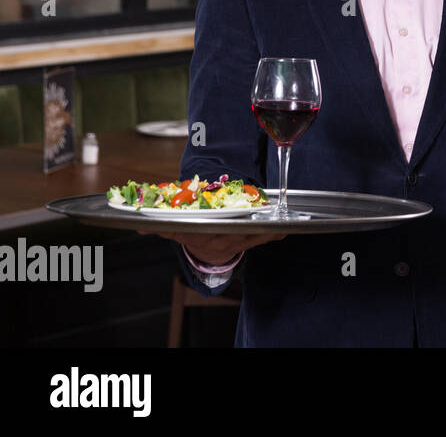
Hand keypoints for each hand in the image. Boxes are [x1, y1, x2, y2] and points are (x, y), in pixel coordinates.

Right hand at [140, 230, 284, 265]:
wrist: (208, 253)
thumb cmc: (194, 235)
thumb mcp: (177, 233)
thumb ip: (161, 228)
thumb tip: (137, 227)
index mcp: (203, 237)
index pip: (209, 232)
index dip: (217, 229)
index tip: (223, 224)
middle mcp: (220, 242)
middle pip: (235, 233)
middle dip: (247, 227)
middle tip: (258, 215)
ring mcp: (236, 244)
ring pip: (252, 237)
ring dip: (265, 231)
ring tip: (278, 224)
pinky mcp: (248, 243)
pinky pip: (263, 240)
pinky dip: (273, 235)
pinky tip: (284, 230)